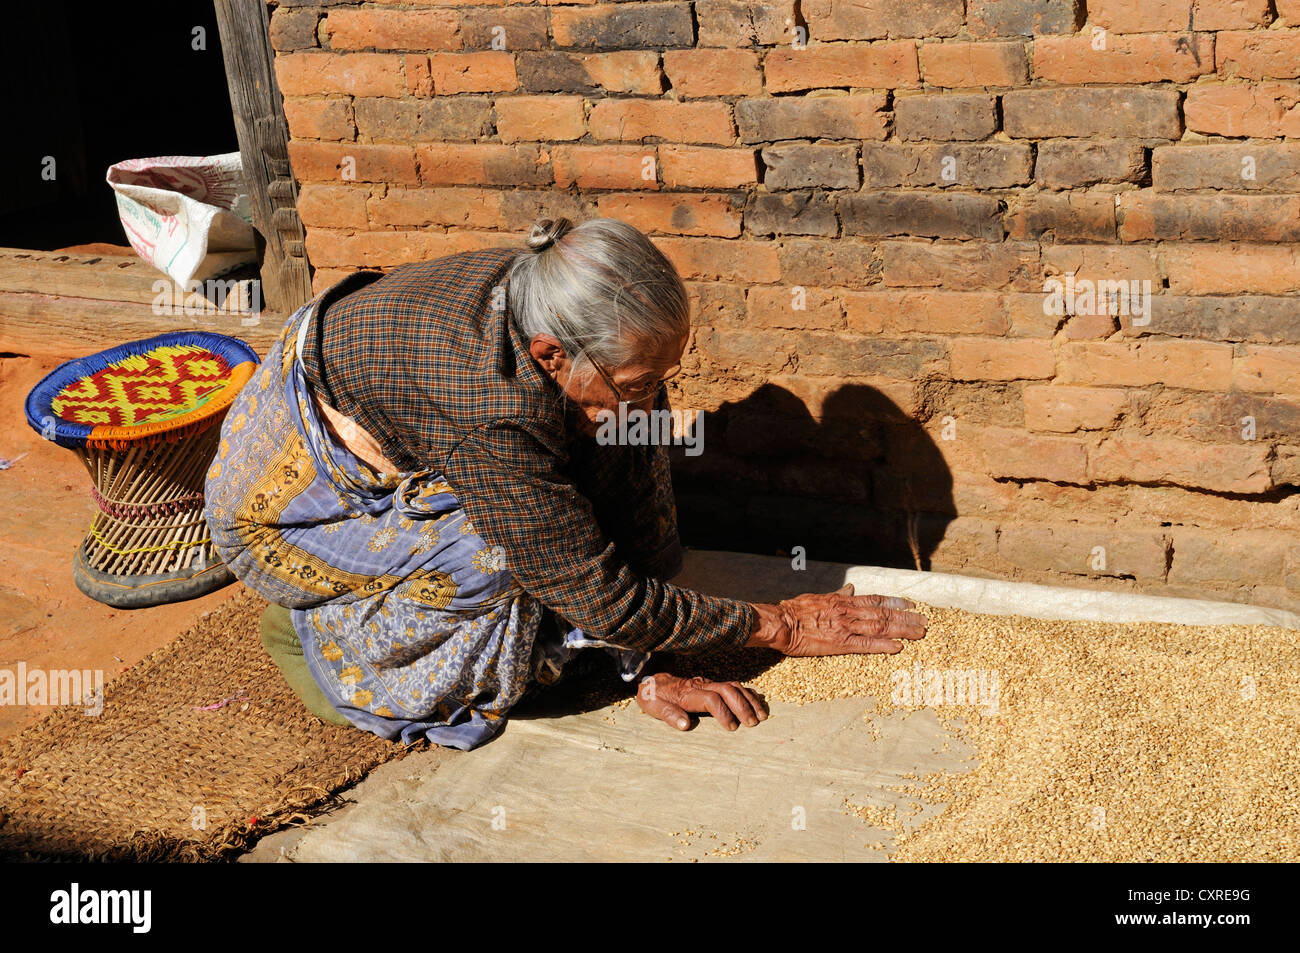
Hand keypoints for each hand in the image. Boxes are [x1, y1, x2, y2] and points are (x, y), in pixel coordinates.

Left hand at [635, 672, 769, 731]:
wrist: (653, 678)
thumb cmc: (653, 696)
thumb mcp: (653, 706)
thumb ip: (668, 715)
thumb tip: (685, 725)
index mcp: (687, 694)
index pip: (710, 699)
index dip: (723, 712)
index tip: (731, 728)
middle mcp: (701, 685)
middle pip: (727, 690)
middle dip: (742, 706)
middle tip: (753, 723)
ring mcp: (708, 683)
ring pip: (734, 686)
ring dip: (749, 700)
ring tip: (761, 716)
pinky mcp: (712, 684)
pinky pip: (734, 685)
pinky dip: (748, 693)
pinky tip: (757, 703)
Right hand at [747, 584, 926, 656]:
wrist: (781, 623)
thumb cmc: (795, 610)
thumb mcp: (817, 596)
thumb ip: (837, 594)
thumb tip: (850, 588)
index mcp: (842, 600)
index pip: (874, 599)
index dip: (894, 601)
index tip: (910, 604)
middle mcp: (848, 612)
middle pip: (884, 613)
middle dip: (906, 617)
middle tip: (925, 621)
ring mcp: (846, 627)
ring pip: (881, 626)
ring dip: (903, 630)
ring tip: (920, 633)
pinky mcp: (840, 643)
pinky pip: (867, 644)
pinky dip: (884, 645)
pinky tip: (899, 647)